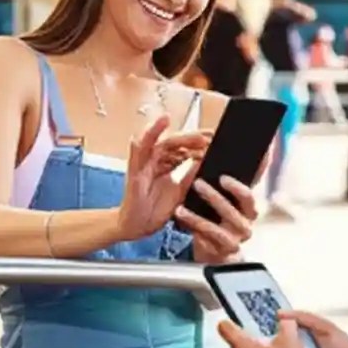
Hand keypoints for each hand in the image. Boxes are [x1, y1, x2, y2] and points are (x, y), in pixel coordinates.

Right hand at [117, 116, 209, 240]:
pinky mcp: (134, 175)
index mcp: (166, 164)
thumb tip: (205, 159)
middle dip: (188, 137)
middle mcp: (154, 161)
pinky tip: (144, 134)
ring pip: (152, 143)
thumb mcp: (181, 190)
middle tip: (206, 134)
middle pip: (172, 143)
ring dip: (161, 131)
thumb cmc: (156, 209)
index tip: (214, 137)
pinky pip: (136, 157)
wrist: (138, 227)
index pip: (183, 148)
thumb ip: (191, 175)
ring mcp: (143, 166)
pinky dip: (139, 145)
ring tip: (167, 119)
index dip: (197, 142)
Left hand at [174, 175, 256, 262]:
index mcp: (248, 210)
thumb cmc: (218, 220)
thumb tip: (206, 163)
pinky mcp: (221, 254)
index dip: (237, 187)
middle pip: (232, 211)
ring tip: (181, 209)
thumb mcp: (223, 203)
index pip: (248, 197)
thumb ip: (222, 186)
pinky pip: (206, 242)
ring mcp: (234, 242)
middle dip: (213, 197)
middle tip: (197, 184)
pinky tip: (182, 222)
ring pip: (216, 229)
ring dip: (197, 218)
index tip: (222, 177)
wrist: (216, 253)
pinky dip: (193, 231)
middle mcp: (245, 226)